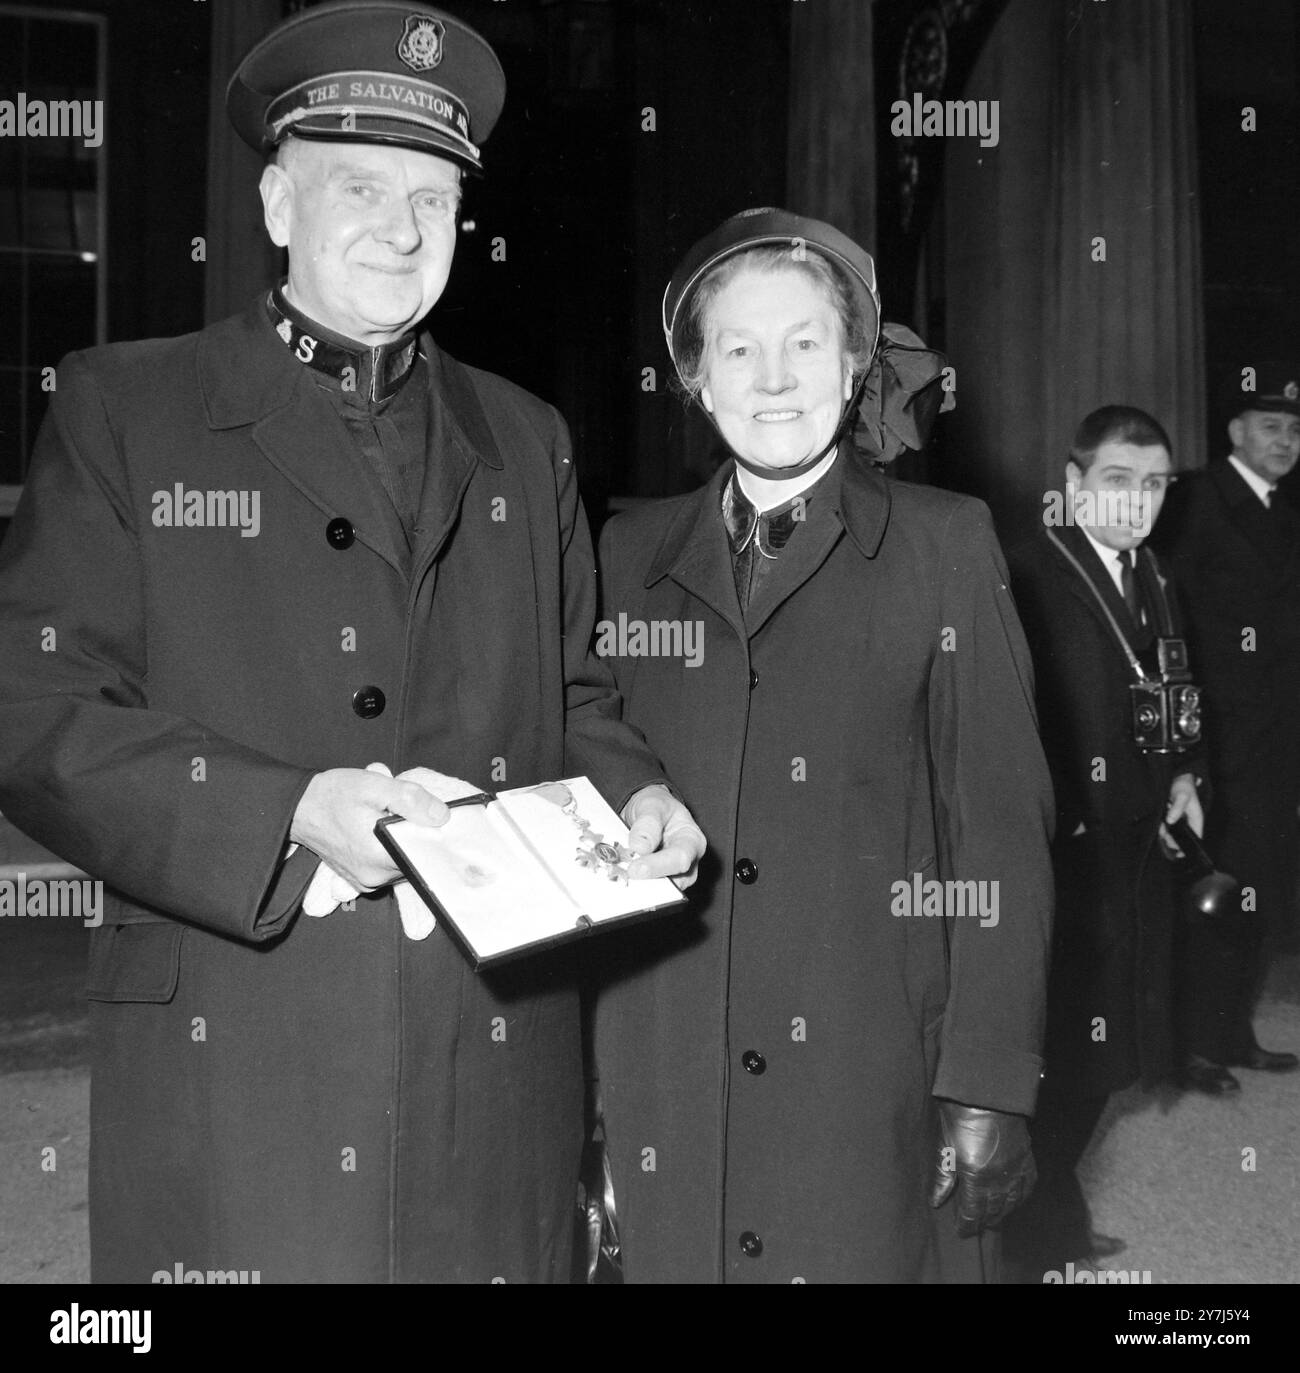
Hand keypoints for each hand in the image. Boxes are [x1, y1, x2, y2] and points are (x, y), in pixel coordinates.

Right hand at [290, 767, 448, 890]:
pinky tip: (379, 831)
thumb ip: (411, 801)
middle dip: (417, 837)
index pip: (428, 855)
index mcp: (382, 858)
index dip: (436, 836)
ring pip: (403, 863)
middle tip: (402, 813)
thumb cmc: (334, 795)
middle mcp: (376, 878)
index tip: (433, 819)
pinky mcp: (361, 880)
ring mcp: (367, 883)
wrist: (299, 808)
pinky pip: (388, 867)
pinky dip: (390, 850)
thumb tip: (442, 816)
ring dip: (403, 843)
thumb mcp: (375, 786)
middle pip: (417, 860)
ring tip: (388, 820)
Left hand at [620, 785, 705, 888]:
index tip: (634, 869)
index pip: (680, 859)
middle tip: (623, 878)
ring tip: (618, 878)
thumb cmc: (656, 807)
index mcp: (692, 841)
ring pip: (659, 891)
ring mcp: (674, 876)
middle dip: (647, 883)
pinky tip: (618, 880)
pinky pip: (647, 891)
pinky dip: (632, 887)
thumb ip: (648, 824)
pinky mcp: (658, 883)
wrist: (648, 812)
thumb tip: (640, 848)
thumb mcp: (653, 805)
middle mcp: (689, 863)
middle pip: (673, 882)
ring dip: (638, 887)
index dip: (657, 867)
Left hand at [929, 1101, 1035, 1236]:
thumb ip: (943, 1177)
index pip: (973, 1212)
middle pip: (993, 1210)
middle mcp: (999, 1178)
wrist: (986, 1093)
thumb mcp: (944, 1146)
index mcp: (976, 1177)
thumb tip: (936, 1201)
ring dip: (1002, 1212)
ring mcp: (1015, 1169)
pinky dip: (1021, 1198)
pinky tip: (1015, 1200)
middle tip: (976, 1226)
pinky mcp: (1026, 1158)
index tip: (962, 1232)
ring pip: (1012, 1202)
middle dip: (984, 1221)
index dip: (967, 1225)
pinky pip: (1028, 1186)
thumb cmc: (959, 1117)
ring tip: (993, 1217)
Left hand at [1159, 773, 1203, 858]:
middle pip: (1181, 838)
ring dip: (1164, 834)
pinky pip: (1166, 827)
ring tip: (1160, 828)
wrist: (1177, 776)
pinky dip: (1161, 828)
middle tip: (1163, 837)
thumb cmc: (1184, 786)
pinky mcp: (1171, 817)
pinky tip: (1157, 824)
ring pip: (1172, 834)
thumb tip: (1170, 821)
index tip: (1178, 853)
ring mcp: (1180, 820)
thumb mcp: (1182, 796)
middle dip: (1172, 841)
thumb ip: (1177, 808)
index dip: (1188, 847)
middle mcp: (1189, 822)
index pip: (1196, 838)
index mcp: (1196, 819)